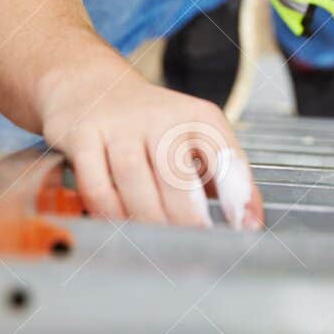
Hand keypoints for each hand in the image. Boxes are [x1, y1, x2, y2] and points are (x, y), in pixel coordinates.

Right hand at [39, 59, 263, 228]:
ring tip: (159, 247)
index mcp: (197, 117)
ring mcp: (119, 125)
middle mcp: (160, 116)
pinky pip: (96, 186)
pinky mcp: (82, 136)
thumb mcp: (193, 137)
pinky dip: (110, 215)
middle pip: (176, 173)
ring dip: (148, 220)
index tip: (246, 227)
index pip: (224, 153)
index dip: (238, 192)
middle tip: (195, 248)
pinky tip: (121, 229)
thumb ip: (221, 175)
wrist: (91, 85)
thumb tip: (251, 221)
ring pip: (134, 181)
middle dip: (187, 218)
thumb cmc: (150, 124)